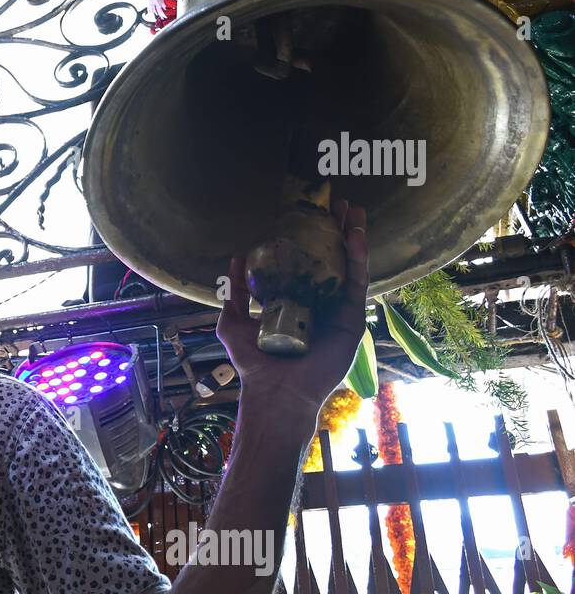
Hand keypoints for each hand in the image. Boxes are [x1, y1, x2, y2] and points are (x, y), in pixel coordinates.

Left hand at [217, 200, 368, 419]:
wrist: (275, 390)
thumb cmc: (254, 362)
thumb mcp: (234, 321)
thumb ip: (236, 292)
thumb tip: (236, 258)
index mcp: (296, 302)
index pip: (307, 263)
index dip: (310, 238)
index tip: (311, 212)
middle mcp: (319, 304)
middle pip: (332, 259)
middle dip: (336, 230)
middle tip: (338, 203)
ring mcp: (337, 311)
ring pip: (349, 266)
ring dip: (353, 236)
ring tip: (354, 209)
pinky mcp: (351, 319)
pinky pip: (357, 283)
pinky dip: (358, 257)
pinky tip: (355, 235)